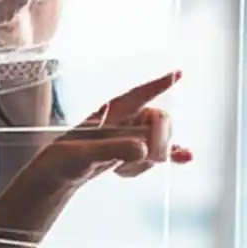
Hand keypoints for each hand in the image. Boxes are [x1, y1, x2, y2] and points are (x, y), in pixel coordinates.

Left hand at [38, 71, 191, 185]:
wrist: (60, 173)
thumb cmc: (65, 159)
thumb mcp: (85, 155)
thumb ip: (113, 150)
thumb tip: (143, 149)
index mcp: (111, 112)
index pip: (139, 95)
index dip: (158, 85)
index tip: (177, 74)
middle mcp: (125, 119)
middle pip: (160, 121)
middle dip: (159, 142)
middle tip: (146, 159)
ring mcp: (131, 135)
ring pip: (160, 142)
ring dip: (150, 160)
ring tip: (121, 169)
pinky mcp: (134, 151)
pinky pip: (160, 152)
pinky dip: (170, 157)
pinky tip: (186, 157)